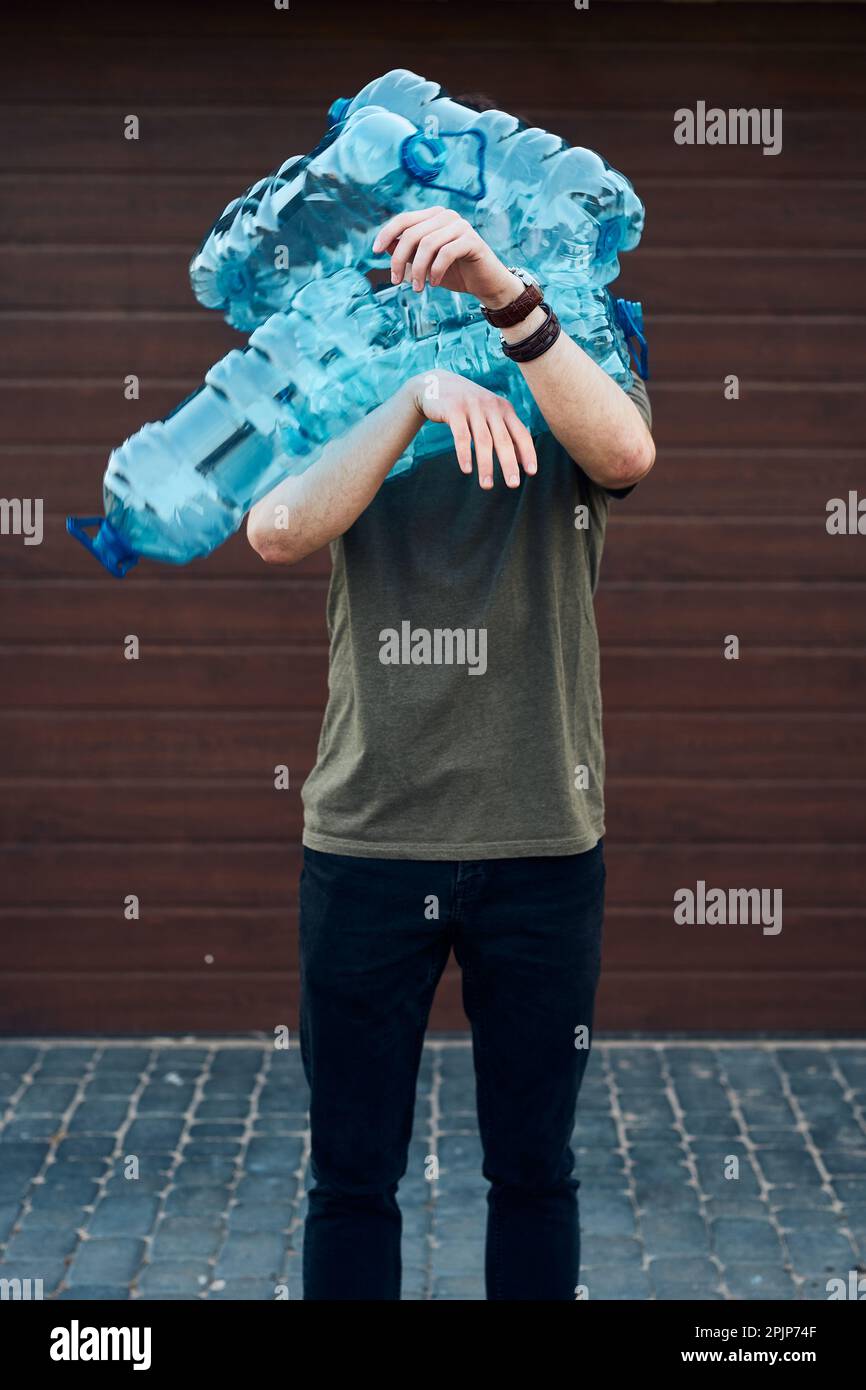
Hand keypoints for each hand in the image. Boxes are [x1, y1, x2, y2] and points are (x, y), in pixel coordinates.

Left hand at [373, 208, 520, 308]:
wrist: (485, 283)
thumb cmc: (453, 272)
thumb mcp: (424, 263)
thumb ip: (406, 252)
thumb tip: (384, 247)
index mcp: (433, 217)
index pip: (404, 219)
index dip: (387, 233)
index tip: (375, 251)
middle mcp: (446, 216)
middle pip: (412, 233)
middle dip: (399, 259)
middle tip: (395, 281)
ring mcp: (460, 226)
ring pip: (427, 244)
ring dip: (417, 270)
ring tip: (418, 288)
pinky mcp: (472, 240)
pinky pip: (445, 253)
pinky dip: (435, 271)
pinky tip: (434, 283)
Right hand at [407, 370, 536, 488]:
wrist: (436, 384)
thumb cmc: (468, 406)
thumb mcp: (489, 416)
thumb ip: (505, 433)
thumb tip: (520, 460)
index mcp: (504, 409)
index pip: (521, 433)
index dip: (528, 453)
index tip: (531, 472)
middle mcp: (491, 407)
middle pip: (504, 439)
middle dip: (509, 463)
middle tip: (513, 485)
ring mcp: (472, 407)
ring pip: (483, 441)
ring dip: (486, 465)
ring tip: (487, 486)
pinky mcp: (453, 410)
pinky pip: (461, 436)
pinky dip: (464, 454)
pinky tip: (467, 470)